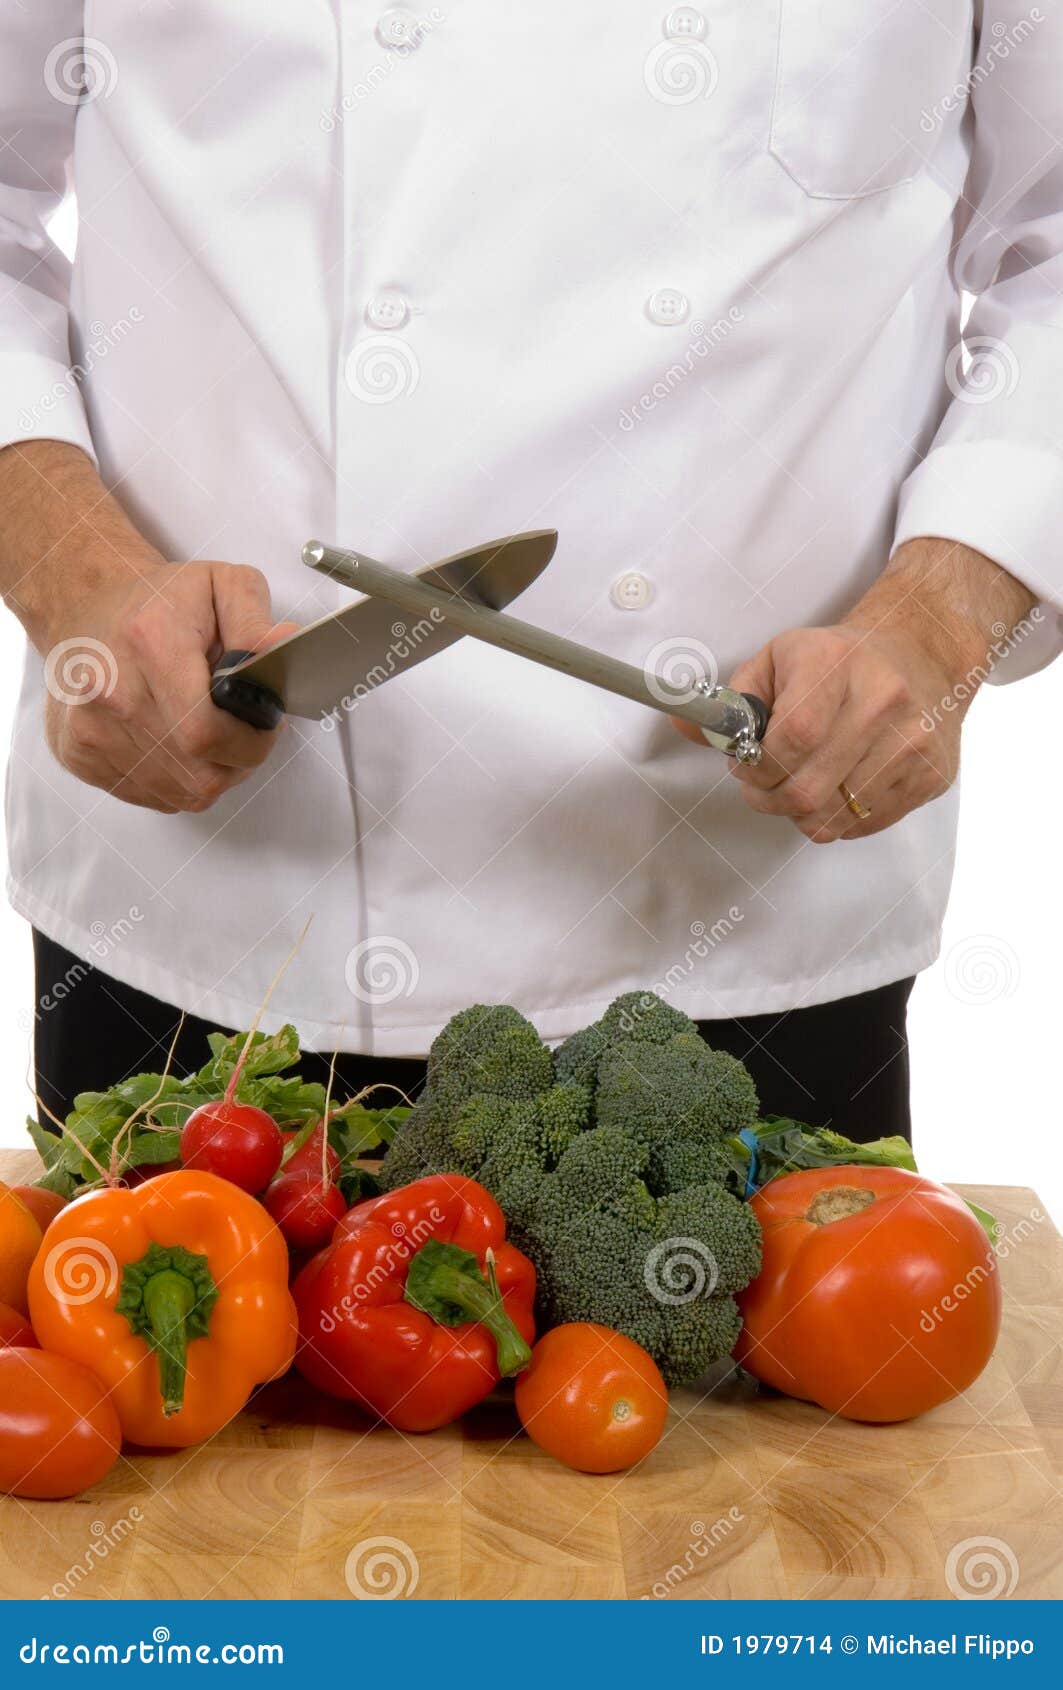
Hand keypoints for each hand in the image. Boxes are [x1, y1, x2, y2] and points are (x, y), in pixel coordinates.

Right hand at [42, 558, 297, 813]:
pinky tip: (177, 741)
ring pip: (182, 793)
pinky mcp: (81, 756)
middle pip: (200, 774)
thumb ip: (256, 621)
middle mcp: (111, 693)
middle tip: (243, 729)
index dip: (251, 741)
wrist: (88, 609)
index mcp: (149, 643)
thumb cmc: (158, 601)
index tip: (265, 724)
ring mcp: (91, 731)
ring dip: (211, 771)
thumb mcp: (223, 586)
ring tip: (211, 730)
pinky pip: (154, 796)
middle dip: (238, 759)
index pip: (207, 732)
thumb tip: (283, 648)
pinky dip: (178, 778)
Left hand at [673, 539, 1036, 841]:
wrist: (923, 655)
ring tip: (799, 784)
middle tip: (762, 784)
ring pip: (832, 819)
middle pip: (807, 790)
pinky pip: (862, 826)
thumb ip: (729, 703)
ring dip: (800, 813)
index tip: (745, 766)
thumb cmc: (837, 660)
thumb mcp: (777, 661)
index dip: (757, 766)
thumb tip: (682, 725)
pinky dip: (835, 819)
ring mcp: (913, 743)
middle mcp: (883, 702)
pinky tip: (836, 786)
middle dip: (768, 798)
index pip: (790, 739)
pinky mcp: (931, 777)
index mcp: (836, 664)